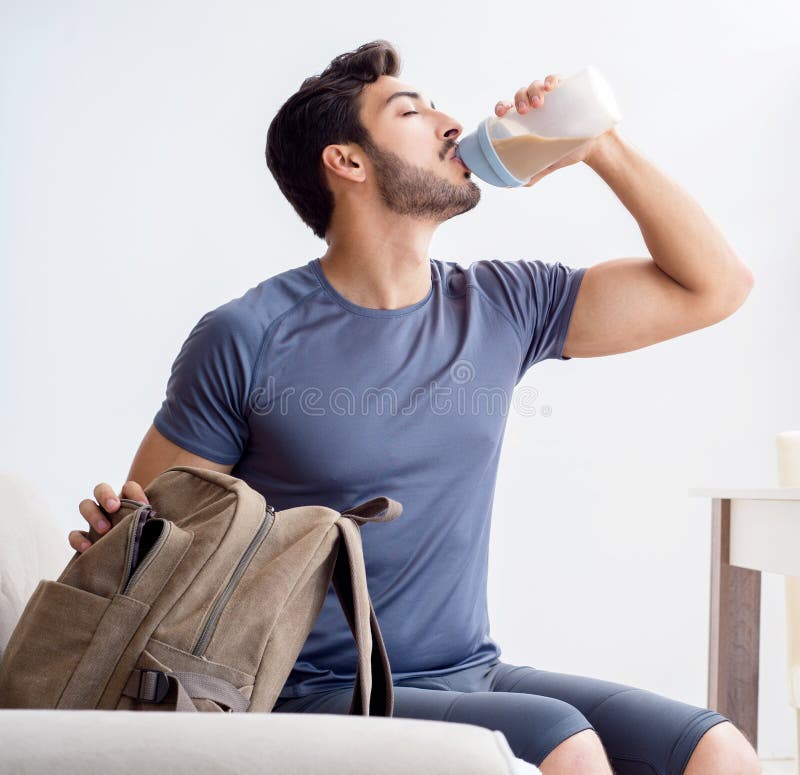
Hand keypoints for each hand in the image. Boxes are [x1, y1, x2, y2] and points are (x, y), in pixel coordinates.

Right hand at [69, 480, 148, 552]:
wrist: (133, 558)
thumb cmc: (147, 537)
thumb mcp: (151, 527)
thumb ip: (152, 522)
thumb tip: (157, 521)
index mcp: (128, 499)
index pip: (128, 487)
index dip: (135, 493)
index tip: (144, 505)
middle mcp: (109, 506)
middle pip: (101, 489)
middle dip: (106, 496)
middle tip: (114, 508)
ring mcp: (95, 519)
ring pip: (85, 506)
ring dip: (93, 515)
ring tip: (104, 529)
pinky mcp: (85, 537)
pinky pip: (74, 534)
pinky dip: (78, 540)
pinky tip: (88, 548)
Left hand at [494, 74, 614, 186]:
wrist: (594, 147)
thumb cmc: (567, 152)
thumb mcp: (547, 162)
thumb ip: (532, 173)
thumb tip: (511, 186)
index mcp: (527, 118)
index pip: (509, 107)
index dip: (502, 106)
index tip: (500, 113)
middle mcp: (537, 103)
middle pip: (521, 94)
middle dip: (520, 99)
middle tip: (525, 111)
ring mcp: (553, 95)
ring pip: (536, 85)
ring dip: (533, 90)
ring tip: (538, 103)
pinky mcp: (569, 89)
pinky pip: (557, 78)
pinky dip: (552, 79)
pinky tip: (549, 85)